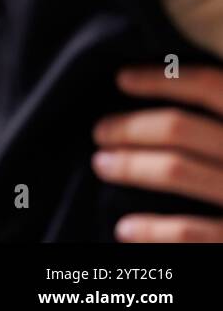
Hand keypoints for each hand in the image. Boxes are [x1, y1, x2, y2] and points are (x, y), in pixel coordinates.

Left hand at [91, 65, 222, 241]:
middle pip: (181, 128)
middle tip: (100, 131)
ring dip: (131, 166)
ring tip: (102, 163)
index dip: (162, 79)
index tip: (122, 78)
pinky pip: (193, 232)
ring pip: (178, 171)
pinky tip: (125, 229)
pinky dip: (154, 230)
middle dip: (131, 127)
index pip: (210, 86)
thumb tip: (166, 81)